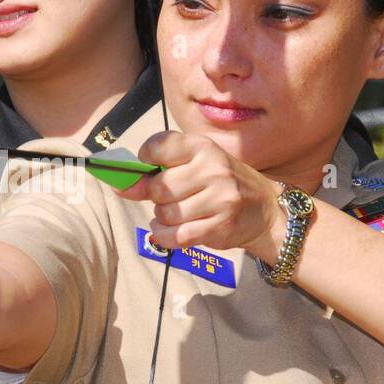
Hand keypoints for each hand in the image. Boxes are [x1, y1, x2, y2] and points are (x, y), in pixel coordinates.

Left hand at [117, 131, 283, 257]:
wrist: (263, 210)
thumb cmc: (221, 184)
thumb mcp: (196, 165)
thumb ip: (157, 172)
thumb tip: (120, 186)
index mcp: (203, 147)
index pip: (158, 147)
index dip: (144, 161)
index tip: (148, 168)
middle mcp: (213, 170)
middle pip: (158, 187)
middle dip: (156, 197)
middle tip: (169, 197)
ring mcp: (220, 199)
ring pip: (166, 214)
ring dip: (162, 218)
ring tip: (176, 214)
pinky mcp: (220, 227)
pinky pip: (176, 236)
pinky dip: (164, 237)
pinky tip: (169, 231)